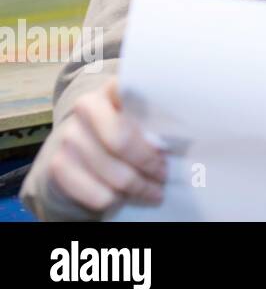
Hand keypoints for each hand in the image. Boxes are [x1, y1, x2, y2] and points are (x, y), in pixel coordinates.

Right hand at [42, 77, 166, 217]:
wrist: (77, 149)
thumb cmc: (123, 130)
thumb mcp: (139, 117)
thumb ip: (156, 118)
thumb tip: (184, 139)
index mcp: (114, 88)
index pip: (135, 90)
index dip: (156, 112)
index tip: (172, 130)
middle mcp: (87, 106)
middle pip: (124, 141)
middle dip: (150, 163)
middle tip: (164, 174)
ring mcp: (69, 136)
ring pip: (115, 175)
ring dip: (140, 187)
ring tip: (153, 190)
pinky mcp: (58, 166)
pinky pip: (98, 195)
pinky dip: (117, 200)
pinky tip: (124, 196)